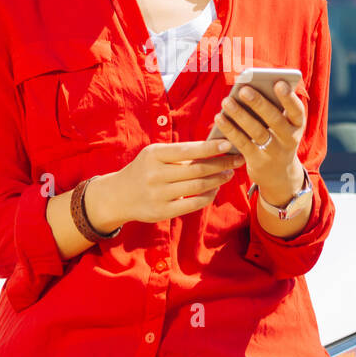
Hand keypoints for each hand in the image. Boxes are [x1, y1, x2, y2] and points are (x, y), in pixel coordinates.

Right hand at [88, 139, 245, 227]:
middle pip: (196, 169)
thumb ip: (179, 153)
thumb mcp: (154, 155)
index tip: (228, 145)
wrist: (118, 196)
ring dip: (218, 180)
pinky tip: (215, 189)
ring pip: (198, 186)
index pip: (187, 150)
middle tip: (237, 159)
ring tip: (229, 173)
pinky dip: (208, 196)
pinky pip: (193, 204)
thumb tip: (214, 148)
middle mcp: (155, 174)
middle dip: (221, 164)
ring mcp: (158, 195)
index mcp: (153, 155)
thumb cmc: (144, 170)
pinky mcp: (162, 211)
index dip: (210, 148)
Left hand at [214, 81, 305, 205]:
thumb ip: (273, 109)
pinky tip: (219, 117)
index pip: (297, 110)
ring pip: (256, 131)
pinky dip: (230, 130)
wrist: (280, 175)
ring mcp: (274, 152)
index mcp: (297, 125)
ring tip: (226, 101)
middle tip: (244, 89)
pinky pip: (243, 143)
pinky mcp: (258, 161)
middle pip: (274, 119)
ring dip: (240, 115)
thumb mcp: (283, 126)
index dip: (289, 97)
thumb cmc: (277, 138)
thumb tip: (250, 88)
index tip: (278, 83)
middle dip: (259, 104)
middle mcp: (289, 139)